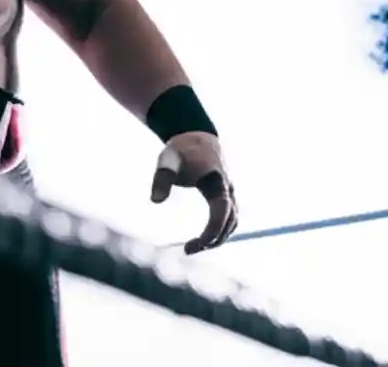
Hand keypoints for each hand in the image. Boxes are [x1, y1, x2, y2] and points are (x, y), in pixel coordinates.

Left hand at [150, 132, 237, 254]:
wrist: (196, 137)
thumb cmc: (181, 150)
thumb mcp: (167, 160)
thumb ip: (162, 179)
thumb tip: (155, 201)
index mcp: (218, 182)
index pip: (222, 211)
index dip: (212, 229)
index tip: (197, 243)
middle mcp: (228, 190)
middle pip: (230, 221)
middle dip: (213, 239)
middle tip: (188, 250)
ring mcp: (229, 193)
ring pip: (232, 222)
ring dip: (217, 237)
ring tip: (192, 247)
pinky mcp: (225, 196)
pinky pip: (228, 218)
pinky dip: (219, 231)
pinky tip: (202, 239)